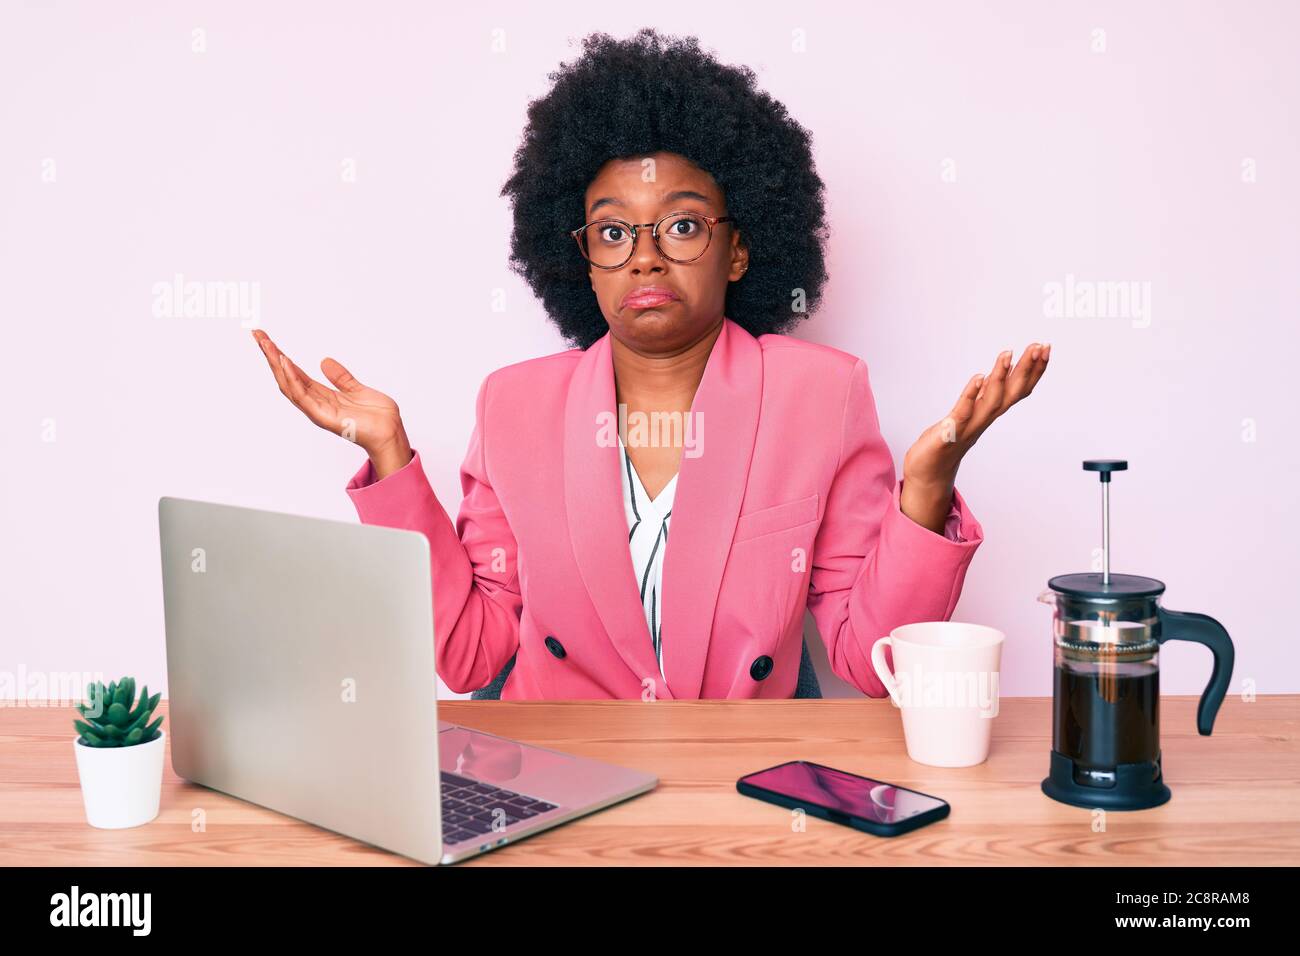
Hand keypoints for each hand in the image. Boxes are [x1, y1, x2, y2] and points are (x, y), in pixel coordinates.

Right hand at [251, 330, 412, 477]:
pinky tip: (285, 363)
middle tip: (258, 335)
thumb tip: (324, 361)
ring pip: (289, 385)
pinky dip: (293, 379)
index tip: (267, 339)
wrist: (391, 433)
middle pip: (286, 377)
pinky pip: (303, 396)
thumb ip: (340, 377)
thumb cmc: (378, 417)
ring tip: (266, 344)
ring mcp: (317, 411)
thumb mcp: (357, 389)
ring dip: (276, 364)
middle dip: (271, 357)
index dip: (281, 357)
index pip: (295, 374)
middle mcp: (316, 403)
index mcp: (322, 396)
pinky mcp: (324, 417)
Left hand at [900, 343, 1050, 528]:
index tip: (1045, 347)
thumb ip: (983, 395)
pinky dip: (971, 395)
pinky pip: (963, 412)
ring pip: (991, 400)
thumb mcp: (971, 411)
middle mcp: (984, 417)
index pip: (1018, 388)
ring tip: (1007, 353)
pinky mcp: (950, 431)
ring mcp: (969, 425)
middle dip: (1027, 368)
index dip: (1033, 369)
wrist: (930, 471)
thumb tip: (998, 373)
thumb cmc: (948, 440)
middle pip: (1012, 391)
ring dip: (1000, 377)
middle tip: (1039, 346)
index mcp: (989, 411)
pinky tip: (978, 377)